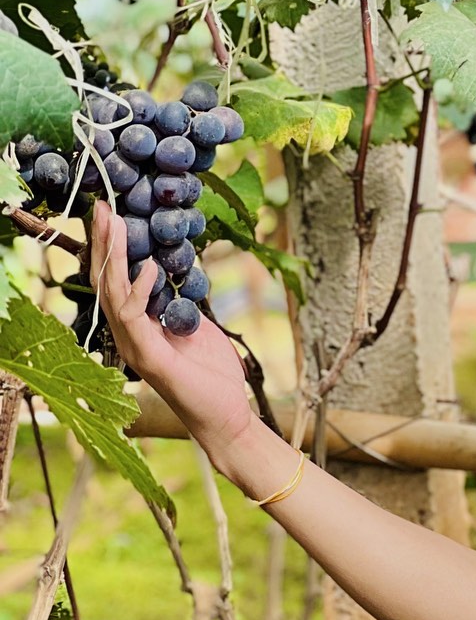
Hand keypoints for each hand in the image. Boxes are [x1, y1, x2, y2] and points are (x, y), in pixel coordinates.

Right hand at [90, 200, 254, 462]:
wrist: (227, 414)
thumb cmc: (213, 374)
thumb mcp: (196, 326)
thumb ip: (180, 302)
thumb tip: (180, 272)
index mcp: (138, 326)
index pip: (115, 281)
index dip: (111, 248)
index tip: (113, 214)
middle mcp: (128, 335)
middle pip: (105, 281)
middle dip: (104, 242)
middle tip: (104, 206)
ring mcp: (134, 347)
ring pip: (113, 294)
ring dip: (114, 257)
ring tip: (117, 223)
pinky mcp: (148, 359)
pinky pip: (134, 318)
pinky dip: (140, 290)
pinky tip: (148, 266)